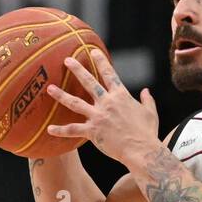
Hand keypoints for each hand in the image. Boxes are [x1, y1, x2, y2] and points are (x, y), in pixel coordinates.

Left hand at [46, 48, 160, 167]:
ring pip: (75, 103)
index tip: (93, 51)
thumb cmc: (148, 133)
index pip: (109, 74)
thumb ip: (147, 100)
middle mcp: (107, 103)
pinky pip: (73, 129)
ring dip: (61, 95)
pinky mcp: (92, 131)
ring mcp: (98, 116)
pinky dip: (61, 130)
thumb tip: (146, 91)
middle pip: (89, 82)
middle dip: (77, 69)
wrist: (142, 150)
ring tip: (50, 88)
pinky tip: (50, 129)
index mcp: (121, 96)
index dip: (101, 61)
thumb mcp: (151, 113)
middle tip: (67, 60)